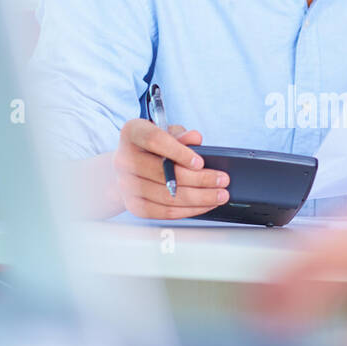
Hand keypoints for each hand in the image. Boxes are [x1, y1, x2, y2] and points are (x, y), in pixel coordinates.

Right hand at [113, 120, 228, 218]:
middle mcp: (123, 159)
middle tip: (222, 180)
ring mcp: (126, 184)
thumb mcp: (167, 133)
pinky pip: (164, 212)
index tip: (201, 162)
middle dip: (199, 179)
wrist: (128, 168)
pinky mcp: (133, 205)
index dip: (179, 152)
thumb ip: (181, 135)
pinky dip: (188, 210)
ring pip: (167, 196)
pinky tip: (205, 205)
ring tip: (220, 195)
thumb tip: (195, 138)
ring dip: (199, 198)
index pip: (155, 141)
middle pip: (164, 173)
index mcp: (132, 133)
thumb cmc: (152, 148)